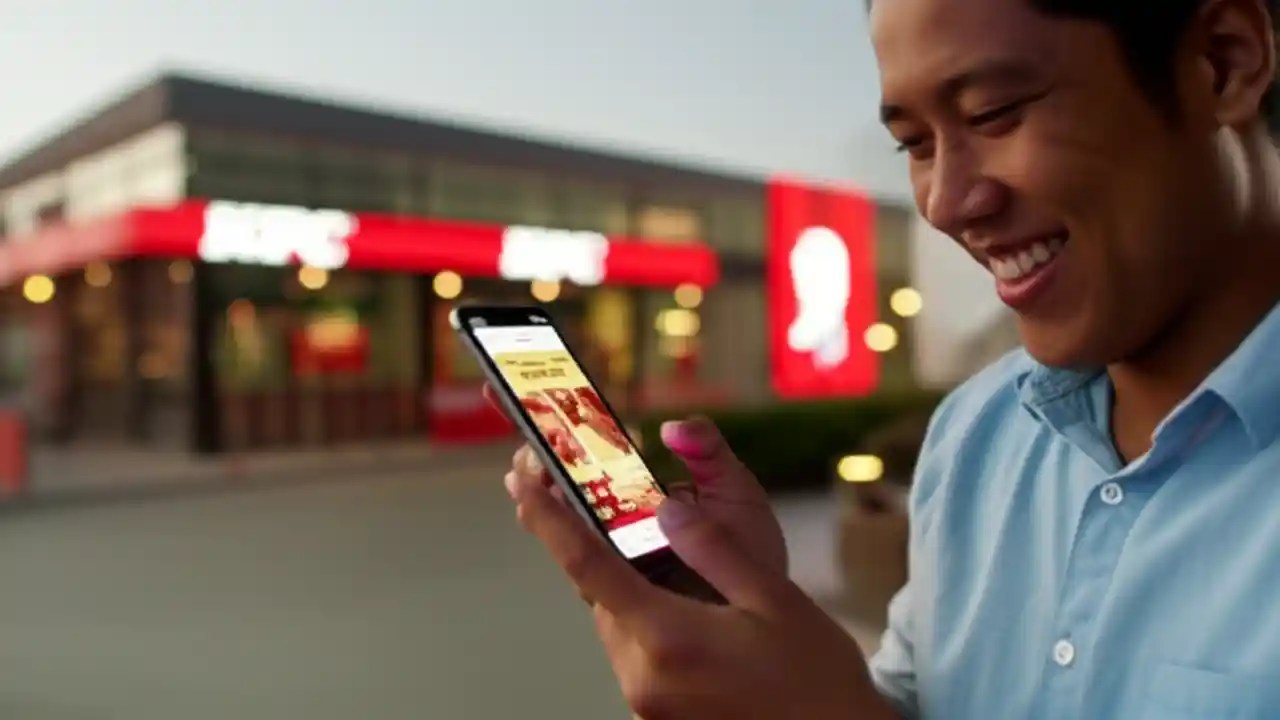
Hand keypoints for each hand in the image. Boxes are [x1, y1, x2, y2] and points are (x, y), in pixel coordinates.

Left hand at [488, 388, 893, 718]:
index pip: (587, 566)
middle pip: (601, 598)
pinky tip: (689, 615)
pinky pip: (637, 655)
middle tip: (617, 514)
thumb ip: (713, 548)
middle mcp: (643, 675)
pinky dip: (648, 624)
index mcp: (667, 637)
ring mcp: (647, 703)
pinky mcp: (658, 716)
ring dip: (628, 593)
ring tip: (671, 569)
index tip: (522, 486)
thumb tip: (665, 507)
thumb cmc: (814, 674)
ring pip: (618, 627)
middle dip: (603, 554)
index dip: (548, 521)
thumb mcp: (773, 596)